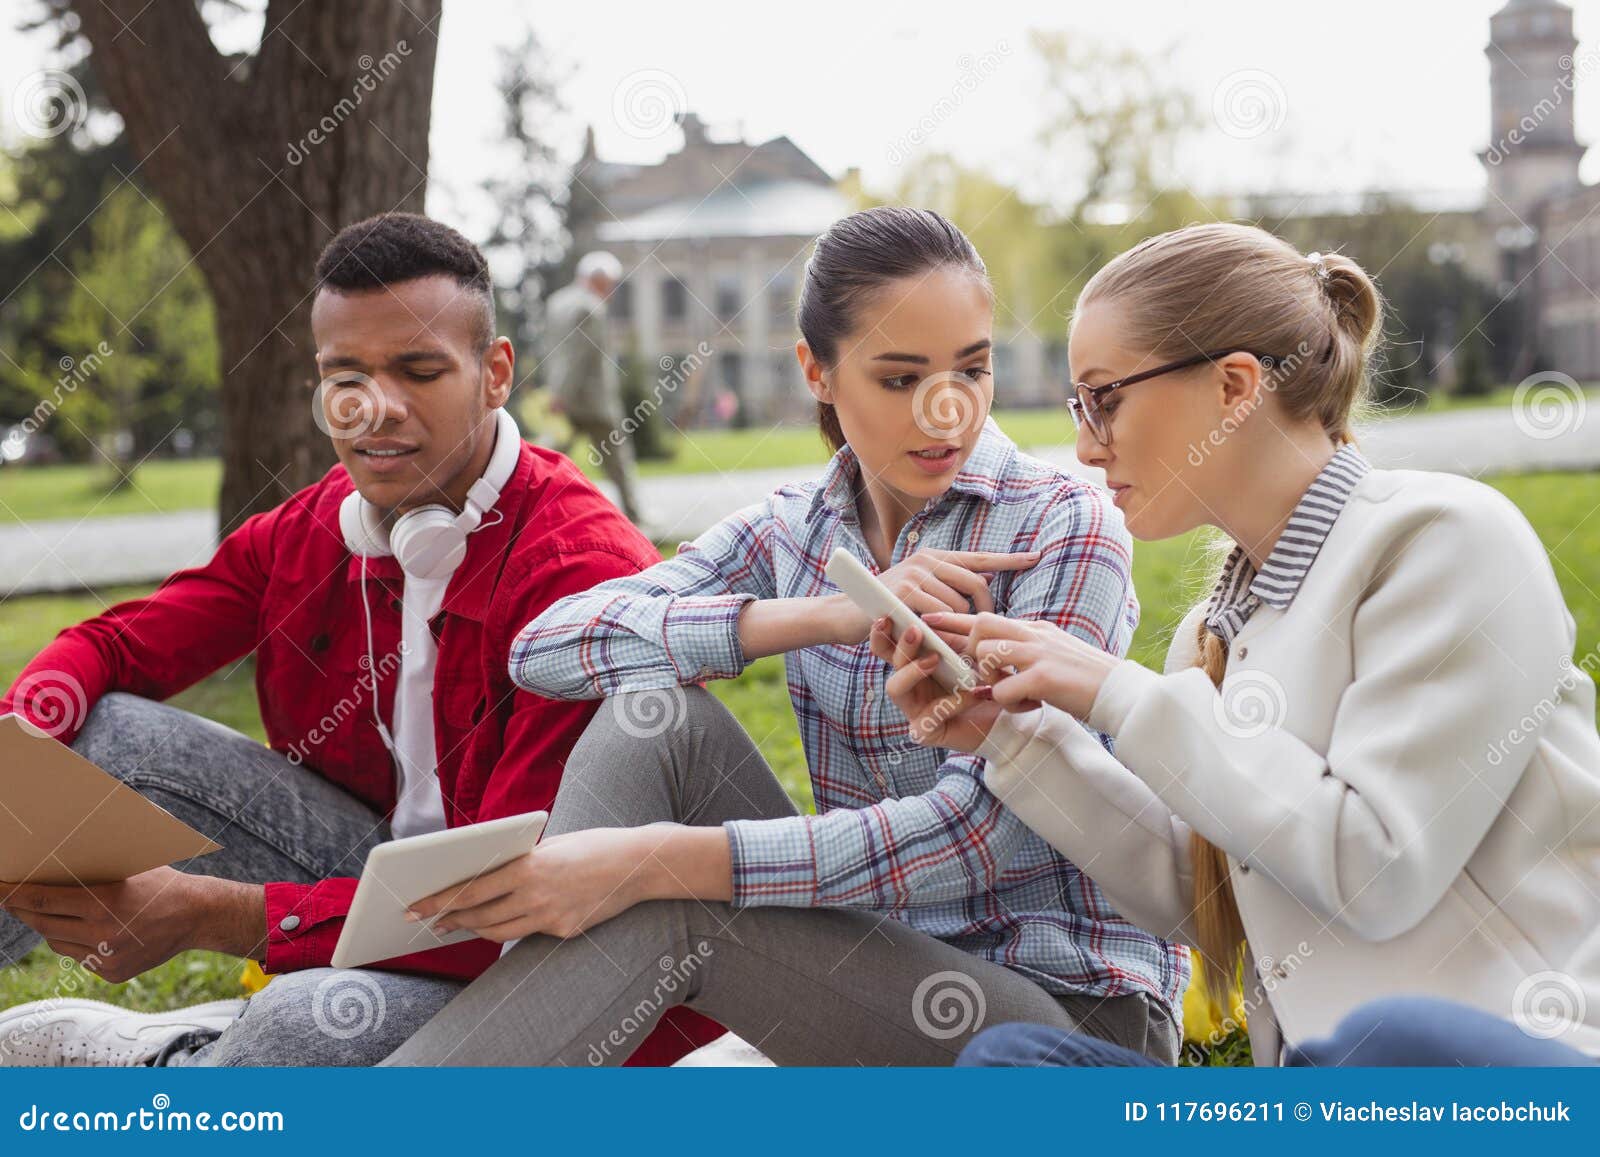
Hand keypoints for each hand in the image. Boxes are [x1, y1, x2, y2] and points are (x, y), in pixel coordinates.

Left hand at [0, 869, 264, 982]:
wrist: (197, 915)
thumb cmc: (161, 882)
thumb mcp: (128, 867)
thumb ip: (92, 870)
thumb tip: (51, 862)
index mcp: (105, 901)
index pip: (42, 899)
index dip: (13, 894)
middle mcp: (103, 932)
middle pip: (43, 923)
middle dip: (23, 910)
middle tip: (10, 898)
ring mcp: (107, 957)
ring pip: (58, 942)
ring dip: (50, 927)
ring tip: (50, 912)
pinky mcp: (112, 973)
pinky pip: (79, 958)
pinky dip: (77, 943)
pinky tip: (88, 930)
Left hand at [406, 827, 656, 942]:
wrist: (638, 864)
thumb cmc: (594, 846)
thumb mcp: (551, 845)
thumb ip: (521, 862)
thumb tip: (488, 875)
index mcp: (528, 868)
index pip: (472, 889)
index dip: (441, 901)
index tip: (417, 907)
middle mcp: (536, 896)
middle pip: (481, 916)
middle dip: (451, 919)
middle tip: (430, 922)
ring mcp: (551, 917)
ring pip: (499, 931)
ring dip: (475, 928)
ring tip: (458, 925)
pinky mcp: (565, 930)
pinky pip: (529, 931)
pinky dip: (512, 926)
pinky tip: (501, 921)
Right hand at [829, 548, 1041, 651]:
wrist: (846, 614)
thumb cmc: (885, 608)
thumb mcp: (919, 592)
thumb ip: (948, 585)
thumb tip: (984, 578)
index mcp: (934, 558)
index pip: (979, 557)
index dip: (1009, 559)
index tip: (1036, 556)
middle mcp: (927, 561)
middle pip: (976, 584)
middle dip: (985, 610)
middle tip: (983, 633)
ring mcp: (915, 575)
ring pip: (959, 607)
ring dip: (958, 630)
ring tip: (948, 644)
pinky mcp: (904, 594)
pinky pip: (938, 618)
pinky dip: (941, 635)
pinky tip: (935, 644)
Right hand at [868, 616, 1001, 754]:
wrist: (1009, 714)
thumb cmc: (988, 678)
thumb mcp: (972, 649)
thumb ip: (952, 633)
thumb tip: (929, 618)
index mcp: (915, 662)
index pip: (888, 645)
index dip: (881, 632)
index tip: (887, 616)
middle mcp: (910, 684)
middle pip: (889, 662)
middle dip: (899, 645)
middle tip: (915, 631)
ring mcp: (914, 708)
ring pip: (895, 688)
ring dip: (913, 670)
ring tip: (935, 659)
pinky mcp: (924, 731)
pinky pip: (927, 715)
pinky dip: (951, 701)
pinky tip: (975, 693)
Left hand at [922, 611, 1120, 720]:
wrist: (1122, 695)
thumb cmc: (1087, 681)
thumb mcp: (1054, 655)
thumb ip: (1027, 651)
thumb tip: (998, 655)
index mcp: (1035, 629)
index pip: (986, 617)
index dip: (954, 621)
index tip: (927, 621)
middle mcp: (1034, 635)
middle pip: (980, 625)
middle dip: (969, 650)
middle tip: (981, 675)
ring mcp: (1039, 654)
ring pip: (986, 653)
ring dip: (988, 678)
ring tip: (1009, 692)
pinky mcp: (1044, 678)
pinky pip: (1002, 689)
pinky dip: (1007, 702)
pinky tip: (1028, 707)